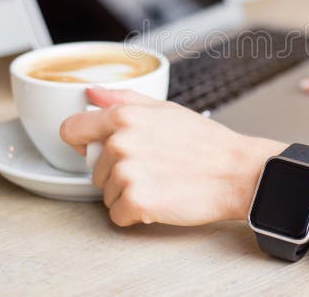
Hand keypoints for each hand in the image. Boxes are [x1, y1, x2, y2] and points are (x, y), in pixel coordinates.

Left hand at [60, 88, 286, 226]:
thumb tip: (92, 93)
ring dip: (127, 194)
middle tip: (152, 168)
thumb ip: (124, 99)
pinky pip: (117, 215)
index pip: (71, 129)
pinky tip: (159, 200)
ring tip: (160, 183)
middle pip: (93, 168)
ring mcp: (126, 173)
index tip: (96, 149)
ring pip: (105, 194)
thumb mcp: (165, 109)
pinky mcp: (136, 201)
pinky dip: (135, 214)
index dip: (82, 142)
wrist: (236, 173)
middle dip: (116, 172)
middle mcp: (120, 142)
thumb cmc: (206, 143)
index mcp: (124, 116)